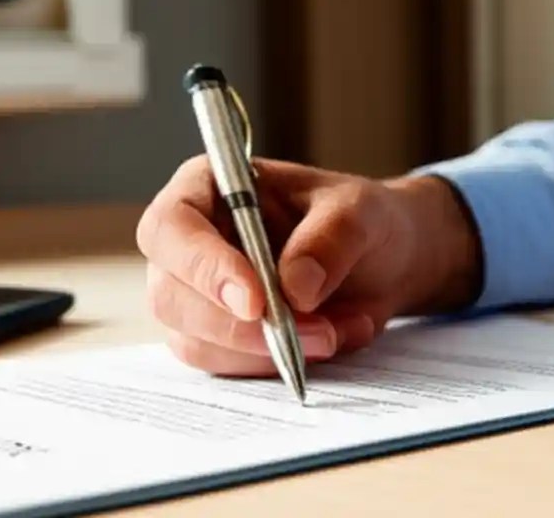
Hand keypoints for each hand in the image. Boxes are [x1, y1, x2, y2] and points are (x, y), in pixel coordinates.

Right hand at [136, 157, 480, 374]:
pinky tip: (331, 338)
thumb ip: (331, 238)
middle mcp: (188, 243)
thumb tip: (294, 288)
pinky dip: (278, 363)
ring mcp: (194, 295)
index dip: (203, 266)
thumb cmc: (359, 219)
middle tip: (318, 331)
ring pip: (197, 342)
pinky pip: (226, 366)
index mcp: (206, 187)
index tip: (254, 302)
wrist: (382, 261)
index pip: (171, 226)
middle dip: (244, 326)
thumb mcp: (360, 210)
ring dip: (267, 350)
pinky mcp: (215, 338)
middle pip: (171, 296)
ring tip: (338, 330)